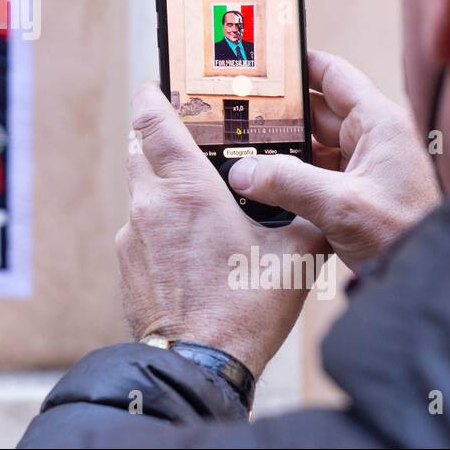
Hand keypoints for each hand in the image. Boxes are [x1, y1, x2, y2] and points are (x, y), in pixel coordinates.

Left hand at [119, 80, 328, 378]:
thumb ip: (304, 215)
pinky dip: (159, 224)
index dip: (153, 96)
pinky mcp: (126, 262)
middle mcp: (150, 204)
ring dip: (162, 185)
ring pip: (140, 190)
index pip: (153, 120)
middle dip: (160, 137)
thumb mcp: (292, 255)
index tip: (159, 85)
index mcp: (187, 189)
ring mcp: (131, 235)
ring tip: (199, 199)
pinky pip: (139, 227)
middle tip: (189, 136)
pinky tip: (191, 244)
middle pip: (140, 149)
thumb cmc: (246, 309)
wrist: (200, 364)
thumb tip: (323, 200)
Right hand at [226, 50, 439, 270]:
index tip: (262, 58)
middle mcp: (371, 138)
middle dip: (278, 108)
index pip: (333, 75)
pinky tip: (259, 179)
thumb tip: (242, 170)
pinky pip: (315, 172)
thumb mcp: (341, 205)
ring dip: (280, 145)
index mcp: (378, 124)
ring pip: (313, 144)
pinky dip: (289, 173)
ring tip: (238, 141)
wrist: (430, 278)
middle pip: (315, 110)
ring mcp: (363, 167)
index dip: (298, 62)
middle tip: (234, 105)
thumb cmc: (404, 235)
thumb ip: (287, 183)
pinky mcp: (355, 193)